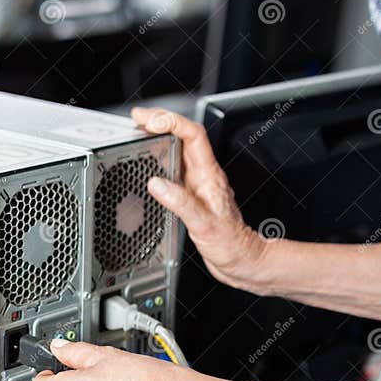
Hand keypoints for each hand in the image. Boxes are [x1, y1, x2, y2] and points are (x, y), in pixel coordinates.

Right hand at [131, 107, 268, 289]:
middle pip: (183, 137)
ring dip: (160, 140)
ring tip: (140, 135)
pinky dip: (160, 163)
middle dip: (160, 123)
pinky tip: (150, 167)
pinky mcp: (192, 198)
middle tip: (138, 120)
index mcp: (209, 176)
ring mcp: (198, 186)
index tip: (149, 119)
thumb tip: (157, 184)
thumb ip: (181, 203)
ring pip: (178, 152)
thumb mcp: (204, 224)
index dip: (171, 121)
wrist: (241, 261)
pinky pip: (174, 172)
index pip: (192, 135)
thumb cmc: (231, 244)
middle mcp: (204, 176)